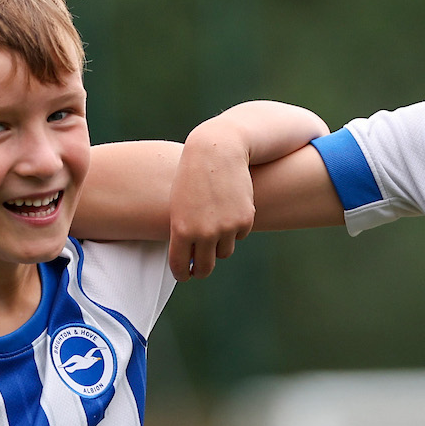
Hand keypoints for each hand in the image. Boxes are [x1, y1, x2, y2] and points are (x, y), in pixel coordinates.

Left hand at [168, 120, 257, 279]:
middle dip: (201, 270)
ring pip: (224, 252)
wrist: (217, 151)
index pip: (181, 266)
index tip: (184, 275)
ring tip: (214, 227)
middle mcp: (204, 232)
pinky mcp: (245, 219)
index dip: (182, 274)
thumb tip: (190, 260)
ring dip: (219, 245)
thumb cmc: (191, 177)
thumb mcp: (179, 205)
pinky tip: (228, 209)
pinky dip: (235, 229)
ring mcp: (227, 227)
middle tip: (200, 268)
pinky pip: (239, 235)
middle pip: (205, 267)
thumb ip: (182, 232)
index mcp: (181, 230)